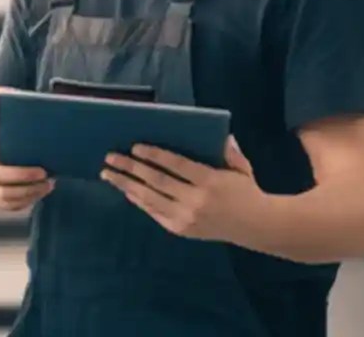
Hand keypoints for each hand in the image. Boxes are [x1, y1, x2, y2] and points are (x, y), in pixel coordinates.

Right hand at [0, 132, 54, 210]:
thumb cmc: (9, 148)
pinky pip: (11, 205)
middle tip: (44, 173)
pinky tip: (42, 192)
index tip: (31, 157)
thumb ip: (19, 132)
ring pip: (6, 195)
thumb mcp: (10, 137)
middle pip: (0, 176)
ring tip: (48, 185)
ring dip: (29, 192)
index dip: (10, 157)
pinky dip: (28, 201)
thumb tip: (40, 116)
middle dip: (23, 176)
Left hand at [101, 137, 262, 242]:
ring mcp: (185, 218)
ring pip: (149, 198)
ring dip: (126, 185)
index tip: (135, 146)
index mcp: (210, 182)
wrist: (256, 227)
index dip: (154, 155)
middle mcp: (195, 201)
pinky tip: (126, 190)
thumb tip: (217, 133)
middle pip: (156, 181)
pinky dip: (138, 201)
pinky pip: (154, 212)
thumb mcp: (241, 167)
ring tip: (108, 174)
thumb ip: (228, 151)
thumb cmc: (246, 191)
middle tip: (110, 157)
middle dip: (131, 168)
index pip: (176, 165)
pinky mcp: (180, 229)